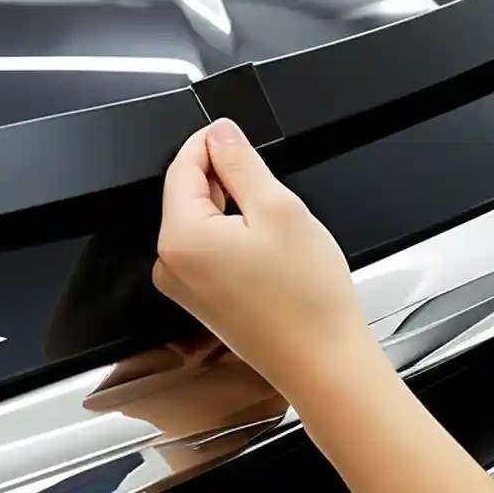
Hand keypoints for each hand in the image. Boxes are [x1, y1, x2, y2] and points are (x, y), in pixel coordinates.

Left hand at [154, 119, 370, 394]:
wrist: (323, 363)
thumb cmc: (306, 301)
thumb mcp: (278, 208)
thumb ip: (241, 162)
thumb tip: (221, 133)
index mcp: (180, 238)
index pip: (182, 167)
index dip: (210, 141)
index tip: (232, 131)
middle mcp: (170, 265)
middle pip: (187, 194)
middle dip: (224, 176)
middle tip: (267, 178)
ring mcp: (184, 286)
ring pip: (200, 221)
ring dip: (230, 205)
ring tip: (274, 218)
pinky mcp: (201, 299)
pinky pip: (207, 249)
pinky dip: (232, 234)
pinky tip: (266, 243)